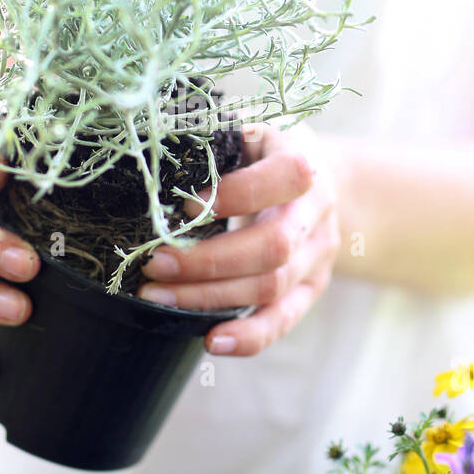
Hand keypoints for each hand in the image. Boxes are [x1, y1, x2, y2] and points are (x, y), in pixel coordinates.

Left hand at [136, 122, 340, 357]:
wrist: (319, 177)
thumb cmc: (261, 150)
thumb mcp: (244, 130)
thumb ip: (213, 144)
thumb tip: (153, 171)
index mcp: (302, 159)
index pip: (284, 178)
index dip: (235, 196)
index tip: (183, 207)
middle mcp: (318, 210)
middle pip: (273, 246)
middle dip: (206, 261)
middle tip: (153, 263)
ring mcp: (319, 253)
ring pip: (270, 287)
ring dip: (209, 297)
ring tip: (156, 295)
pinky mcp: (311, 286)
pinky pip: (284, 318)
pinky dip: (249, 337)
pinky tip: (211, 343)